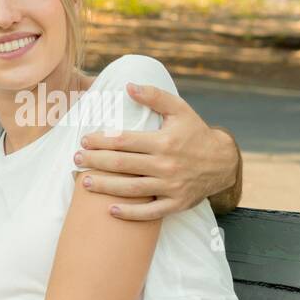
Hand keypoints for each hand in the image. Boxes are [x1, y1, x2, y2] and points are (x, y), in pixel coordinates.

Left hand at [74, 83, 238, 220]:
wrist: (223, 162)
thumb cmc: (196, 133)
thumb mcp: (180, 109)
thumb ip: (154, 96)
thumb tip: (128, 86)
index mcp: (163, 142)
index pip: (124, 141)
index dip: (101, 140)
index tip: (85, 139)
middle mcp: (165, 165)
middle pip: (122, 164)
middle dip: (95, 161)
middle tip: (76, 159)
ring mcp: (170, 187)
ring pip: (131, 189)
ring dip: (105, 186)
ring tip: (84, 182)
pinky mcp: (176, 204)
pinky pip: (150, 213)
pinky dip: (130, 213)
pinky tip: (111, 210)